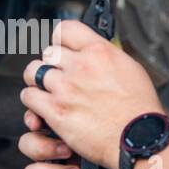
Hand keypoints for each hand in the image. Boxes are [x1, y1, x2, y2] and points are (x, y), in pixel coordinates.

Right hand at [19, 108, 144, 168]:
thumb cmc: (131, 147)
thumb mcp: (113, 118)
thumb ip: (92, 101)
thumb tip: (80, 83)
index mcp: (66, 126)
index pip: (37, 118)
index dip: (32, 118)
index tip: (39, 120)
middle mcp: (59, 150)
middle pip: (27, 144)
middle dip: (41, 146)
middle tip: (66, 148)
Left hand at [20, 20, 164, 168]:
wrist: (139, 139)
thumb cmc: (140, 110)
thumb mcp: (131, 69)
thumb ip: (107, 57)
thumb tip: (95, 54)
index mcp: (100, 52)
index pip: (65, 29)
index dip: (60, 39)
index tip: (61, 47)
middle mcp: (81, 66)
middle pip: (48, 52)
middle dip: (51, 64)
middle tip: (57, 76)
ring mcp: (66, 88)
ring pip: (33, 72)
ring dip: (38, 81)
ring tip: (46, 90)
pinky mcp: (56, 111)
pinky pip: (29, 97)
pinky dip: (33, 101)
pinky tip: (42, 107)